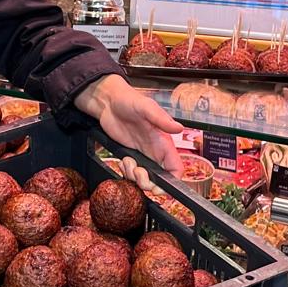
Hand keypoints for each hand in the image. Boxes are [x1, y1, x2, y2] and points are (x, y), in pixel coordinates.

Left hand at [74, 74, 180, 189]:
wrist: (108, 102)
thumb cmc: (129, 100)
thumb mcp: (146, 107)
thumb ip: (162, 119)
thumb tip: (179, 128)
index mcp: (164, 142)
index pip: (176, 169)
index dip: (171, 182)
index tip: (157, 186)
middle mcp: (156, 151)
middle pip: (160, 180)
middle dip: (148, 182)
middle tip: (136, 171)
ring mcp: (143, 155)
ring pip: (145, 178)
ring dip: (134, 176)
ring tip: (127, 162)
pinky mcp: (131, 156)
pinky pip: (132, 173)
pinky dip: (126, 172)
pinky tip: (122, 161)